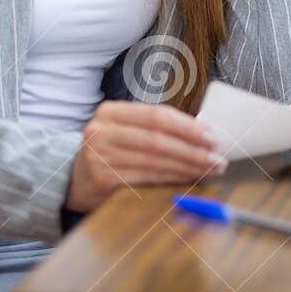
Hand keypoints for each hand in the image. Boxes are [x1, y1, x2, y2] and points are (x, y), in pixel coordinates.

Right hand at [64, 100, 226, 211]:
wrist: (73, 179)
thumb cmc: (110, 152)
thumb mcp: (124, 130)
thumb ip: (154, 127)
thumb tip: (203, 134)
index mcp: (110, 111)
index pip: (156, 115)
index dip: (187, 126)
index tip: (211, 136)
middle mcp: (101, 131)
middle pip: (157, 138)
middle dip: (193, 149)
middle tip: (217, 158)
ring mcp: (99, 156)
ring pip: (154, 160)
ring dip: (187, 166)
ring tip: (209, 170)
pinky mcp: (102, 180)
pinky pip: (146, 178)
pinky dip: (172, 179)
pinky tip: (188, 179)